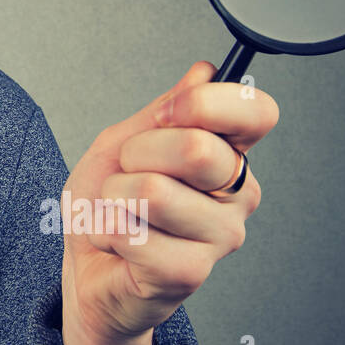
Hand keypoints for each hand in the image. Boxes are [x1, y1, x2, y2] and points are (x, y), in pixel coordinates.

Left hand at [61, 61, 275, 344]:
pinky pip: (132, 232)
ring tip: (120, 211)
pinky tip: (117, 243)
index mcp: (227, 153)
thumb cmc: (108, 205)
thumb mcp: (123, 142)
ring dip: (114, 196)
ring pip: (154, 192)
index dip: (204, 103)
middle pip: (196, 148)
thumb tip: (204, 72)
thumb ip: (163, 110)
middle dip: (136, 154)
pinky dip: (104, 230)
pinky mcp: (190, 272)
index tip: (165, 116)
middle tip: (127, 175)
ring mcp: (219, 236)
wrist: (88, 268)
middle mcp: (235, 193)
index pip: (256, 112)